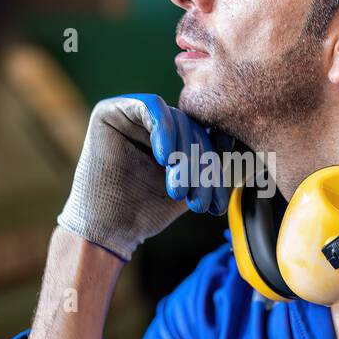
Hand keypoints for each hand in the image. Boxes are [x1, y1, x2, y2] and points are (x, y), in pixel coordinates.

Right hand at [56, 94, 231, 260]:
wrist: (107, 232)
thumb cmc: (145, 213)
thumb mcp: (190, 187)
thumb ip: (208, 164)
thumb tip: (231, 140)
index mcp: (169, 138)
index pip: (203, 136)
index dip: (216, 158)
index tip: (217, 194)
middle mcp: (151, 123)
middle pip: (192, 128)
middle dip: (200, 166)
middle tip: (196, 201)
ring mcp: (130, 115)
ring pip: (177, 119)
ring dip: (185, 156)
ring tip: (178, 190)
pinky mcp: (111, 110)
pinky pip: (150, 106)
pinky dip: (164, 129)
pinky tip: (165, 158)